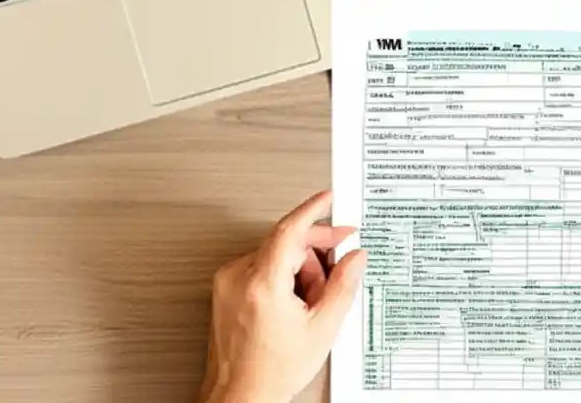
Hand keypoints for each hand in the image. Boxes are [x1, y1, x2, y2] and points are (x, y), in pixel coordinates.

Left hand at [199, 191, 366, 402]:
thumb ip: (343, 287)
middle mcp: (239, 277)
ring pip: (275, 255)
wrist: (239, 395)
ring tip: (311, 301)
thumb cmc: (271, 371)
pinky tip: (294, 302)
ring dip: (299, 269)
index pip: (290, 230)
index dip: (313, 210)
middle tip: (338, 264)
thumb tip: (355, 258)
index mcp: (263, 284)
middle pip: (286, 243)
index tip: (328, 198)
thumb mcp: (321, 329)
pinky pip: (261, 266)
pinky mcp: (225, 289)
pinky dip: (282, 276)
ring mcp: (228, 282)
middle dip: (315, 253)